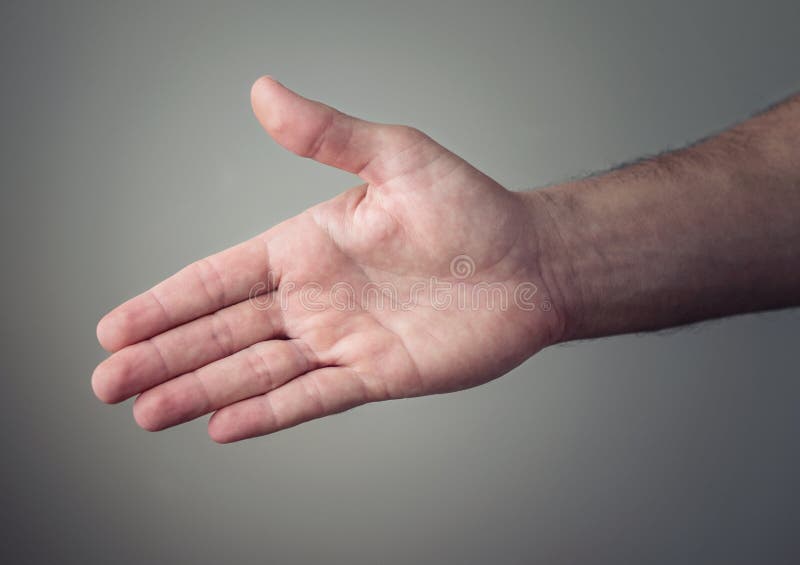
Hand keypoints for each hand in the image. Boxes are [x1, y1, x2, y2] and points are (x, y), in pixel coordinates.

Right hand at [92, 77, 562, 441]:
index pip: (219, 277)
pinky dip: (268, 413)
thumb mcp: (395, 156)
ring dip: (201, 391)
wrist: (529, 263)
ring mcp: (342, 339)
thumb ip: (326, 133)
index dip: (166, 302)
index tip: (116, 325)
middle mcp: (315, 296)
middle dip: (165, 356)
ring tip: (147, 412)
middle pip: (222, 331)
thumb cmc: (469, 207)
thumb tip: (263, 90)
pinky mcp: (375, 373)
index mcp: (307, 246)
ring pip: (255, 370)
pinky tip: (224, 426)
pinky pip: (311, 398)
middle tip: (107, 382)